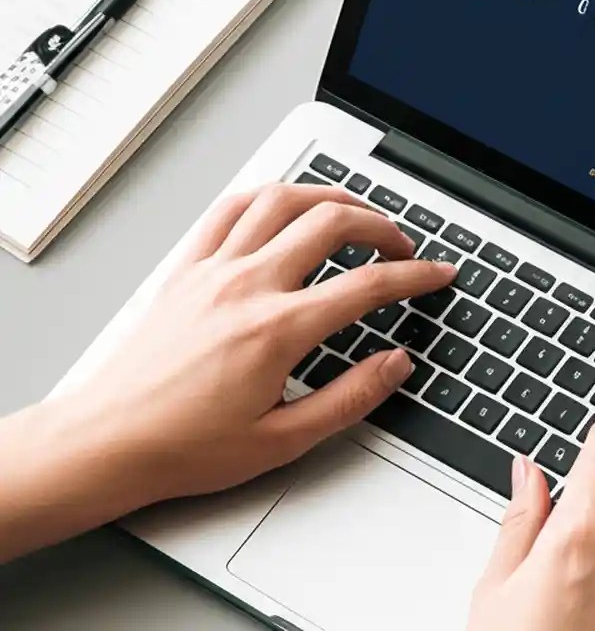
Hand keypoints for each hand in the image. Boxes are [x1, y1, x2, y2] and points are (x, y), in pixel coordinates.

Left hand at [40, 183, 455, 507]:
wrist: (107, 442)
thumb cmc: (184, 447)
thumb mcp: (283, 440)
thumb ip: (350, 397)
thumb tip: (395, 364)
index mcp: (276, 330)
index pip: (366, 285)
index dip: (415, 276)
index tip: (437, 274)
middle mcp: (245, 287)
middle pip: (330, 223)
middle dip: (381, 226)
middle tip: (403, 246)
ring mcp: (211, 271)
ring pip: (281, 200)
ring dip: (328, 197)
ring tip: (355, 212)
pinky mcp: (185, 270)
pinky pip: (229, 211)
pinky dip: (267, 197)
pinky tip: (284, 205)